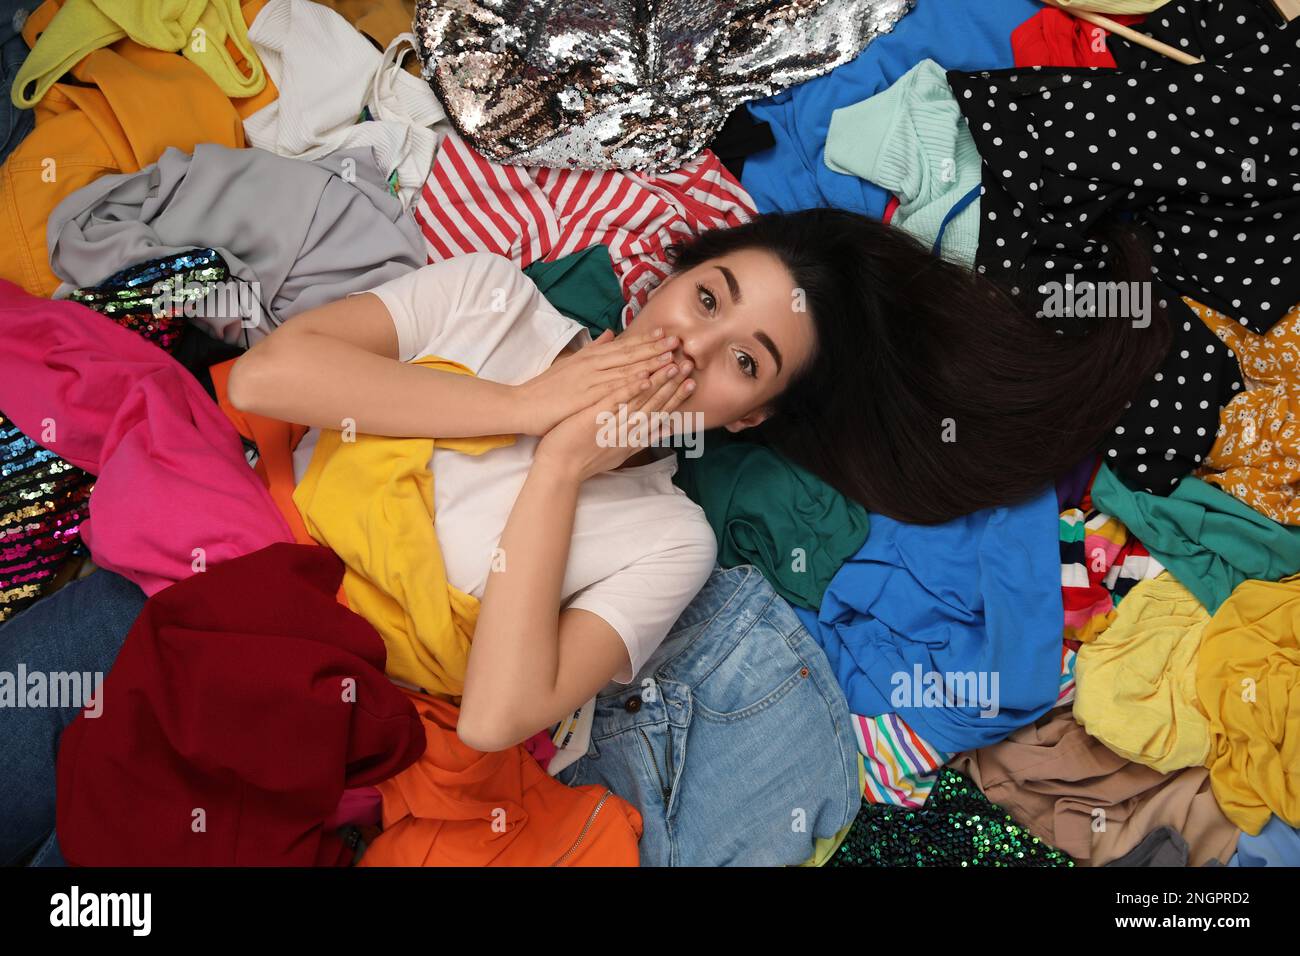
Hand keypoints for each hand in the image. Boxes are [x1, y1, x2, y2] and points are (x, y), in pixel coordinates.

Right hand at [513, 327, 678, 435]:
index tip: (666, 334)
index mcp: (590, 358)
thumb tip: (610, 334)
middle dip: (655, 348)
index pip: (623, 347)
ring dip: (649, 363)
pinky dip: (629, 382)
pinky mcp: (585, 396)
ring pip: (625, 369)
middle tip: (678, 341)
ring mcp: (589, 380)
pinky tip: (646, 379)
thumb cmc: (545, 388)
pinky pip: (612, 388)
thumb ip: (592, 349)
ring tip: (671, 358)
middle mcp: (592, 365)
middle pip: (629, 355)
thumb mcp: (570, 363)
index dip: (646, 341)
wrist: (522, 404)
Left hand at [533, 356, 695, 483]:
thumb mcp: (621, 453)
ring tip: (673, 365)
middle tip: (689, 366)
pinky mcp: (596, 418)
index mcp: (633, 437)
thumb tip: (665, 429)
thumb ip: (643, 439)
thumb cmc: (585, 460)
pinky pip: (616, 401)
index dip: (676, 397)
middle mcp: (628, 432)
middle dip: (674, 384)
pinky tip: (644, 376)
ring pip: (641, 401)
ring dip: (659, 382)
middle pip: (656, 404)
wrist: (561, 470)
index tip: (691, 382)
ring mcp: (613, 424)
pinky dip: (631, 389)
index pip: (660, 413)